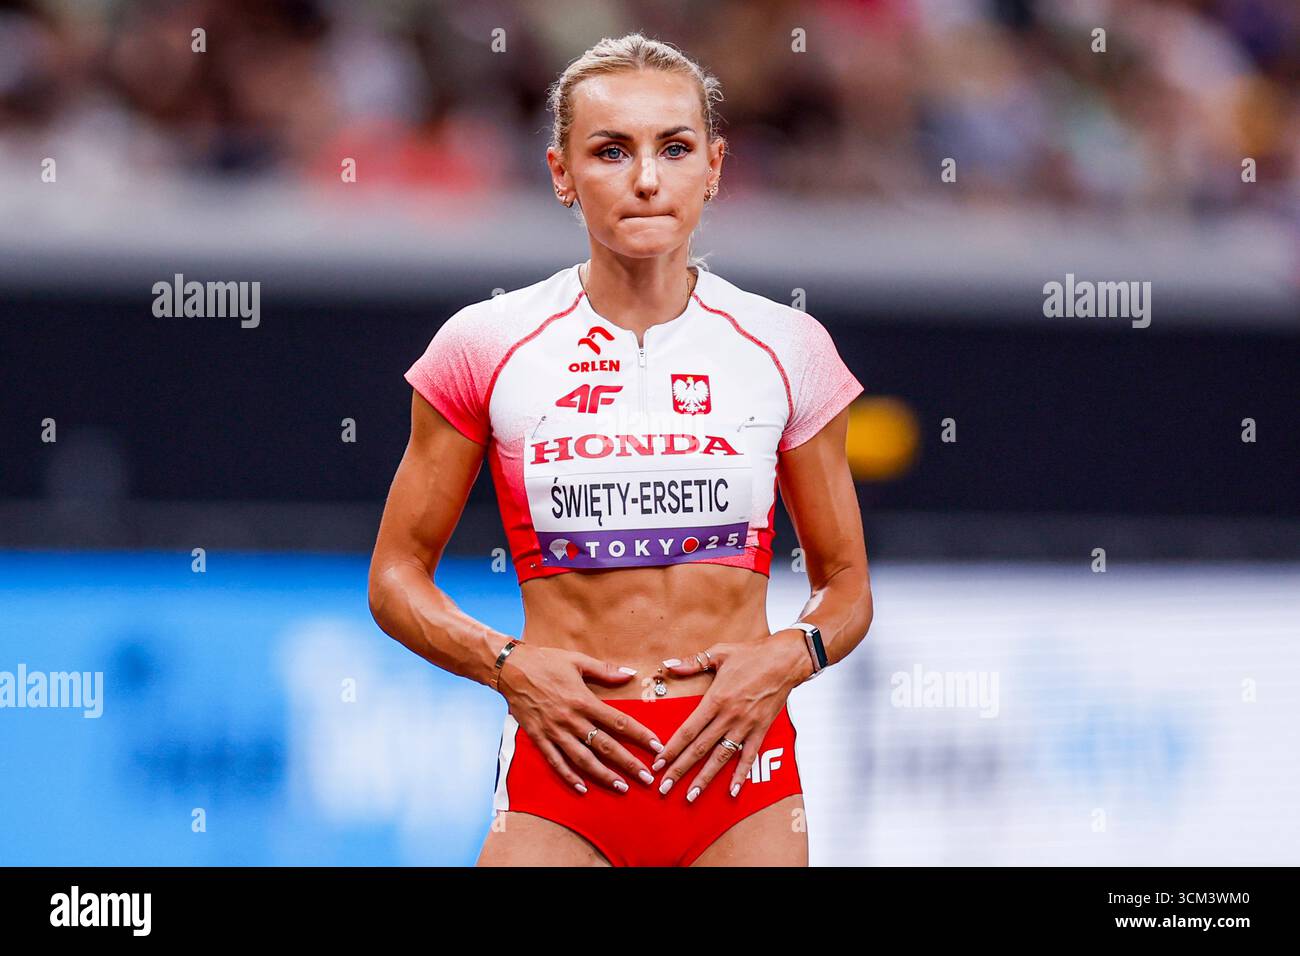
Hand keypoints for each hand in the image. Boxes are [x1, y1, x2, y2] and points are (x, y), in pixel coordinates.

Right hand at [497, 643, 665, 794]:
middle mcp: (571, 720)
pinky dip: (569, 777)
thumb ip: (605, 670)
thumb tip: (630, 674)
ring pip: (583, 759)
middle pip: (605, 746)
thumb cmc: (545, 662)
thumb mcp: (577, 660)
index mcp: (583, 700)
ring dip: (603, 775)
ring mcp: (554, 731)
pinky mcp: (539, 738)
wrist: (510, 669)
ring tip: (622, 787)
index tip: (656, 746)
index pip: (618, 722)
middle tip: (646, 778)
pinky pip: (556, 762)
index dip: (639, 735)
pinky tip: (583, 788)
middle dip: (628, 763)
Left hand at [652, 629, 810, 801]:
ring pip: (721, 758)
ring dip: (704, 779)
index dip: (672, 748)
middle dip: (680, 770)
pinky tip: (732, 791)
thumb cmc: (752, 654)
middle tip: (664, 787)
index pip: (688, 730)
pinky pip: (749, 756)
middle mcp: (729, 717)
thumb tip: (669, 665)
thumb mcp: (719, 652)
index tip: (658, 763)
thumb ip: (692, 662)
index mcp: (716, 699)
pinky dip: (741, 775)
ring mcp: (746, 726)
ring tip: (690, 796)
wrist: (786, 660)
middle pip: (699, 749)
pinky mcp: (761, 730)